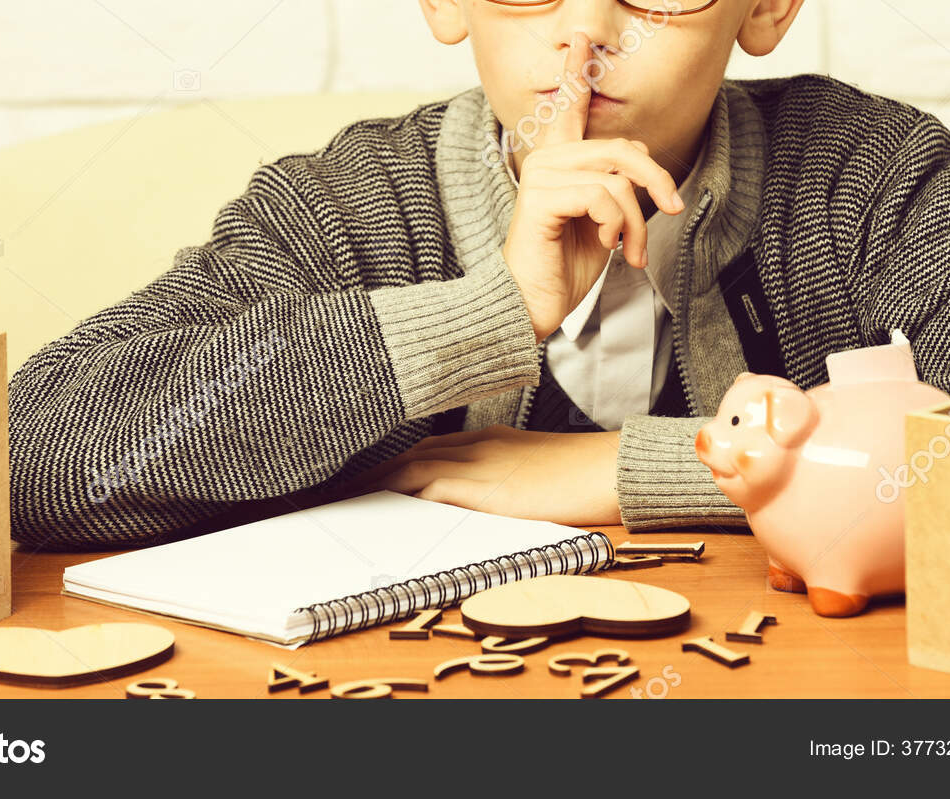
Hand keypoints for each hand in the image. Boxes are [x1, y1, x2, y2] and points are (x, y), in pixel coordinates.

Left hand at [347, 425, 621, 525]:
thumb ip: (499, 481)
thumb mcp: (533, 474)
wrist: (614, 469)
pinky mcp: (488, 487)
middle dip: (371, 472)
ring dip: (375, 484)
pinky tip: (380, 510)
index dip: (389, 462)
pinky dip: (401, 495)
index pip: (425, 446)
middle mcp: (478, 445)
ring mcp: (482, 463)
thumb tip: (472, 504)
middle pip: (409, 453)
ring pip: (411, 467)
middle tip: (335, 490)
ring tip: (343, 502)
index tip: (361, 477)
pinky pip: (431, 488)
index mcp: (488, 439)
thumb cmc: (583, 476)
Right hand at [502, 30, 684, 341]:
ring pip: (617, 177)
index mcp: (560, 161)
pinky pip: (602, 195)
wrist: (530, 303)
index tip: (582, 37)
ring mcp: (542, 175)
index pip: (569, 107)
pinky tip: (605, 245)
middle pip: (622, 148)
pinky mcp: (541, 196)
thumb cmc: (563, 265)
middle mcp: (548, 159)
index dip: (577, 71)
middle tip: (670, 209)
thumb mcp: (605, 221)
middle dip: (656, 182)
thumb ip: (619, 185)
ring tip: (629, 248)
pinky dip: (616, 225)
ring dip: (635, 219)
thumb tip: (644, 161)